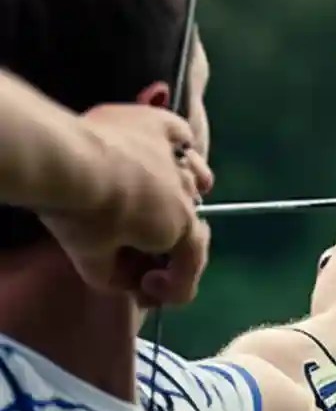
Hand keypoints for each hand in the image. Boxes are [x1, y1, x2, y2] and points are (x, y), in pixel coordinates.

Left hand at [39, 104, 213, 305]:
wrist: (67, 162)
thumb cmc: (84, 216)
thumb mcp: (92, 261)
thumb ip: (115, 277)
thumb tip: (127, 283)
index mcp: (180, 228)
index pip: (192, 262)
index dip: (174, 284)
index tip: (145, 288)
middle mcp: (189, 192)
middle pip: (189, 220)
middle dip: (169, 238)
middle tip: (137, 244)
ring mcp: (177, 156)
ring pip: (194, 175)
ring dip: (179, 191)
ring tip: (152, 194)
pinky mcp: (158, 123)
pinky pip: (181, 136)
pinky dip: (177, 147)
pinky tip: (162, 151)